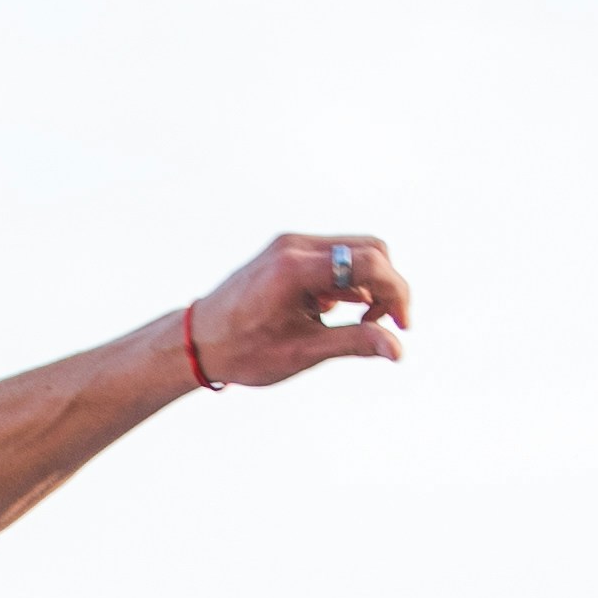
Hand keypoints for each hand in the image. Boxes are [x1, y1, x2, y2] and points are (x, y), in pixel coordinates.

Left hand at [177, 230, 411, 386]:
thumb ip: (354, 344)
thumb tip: (398, 349)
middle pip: (369, 250)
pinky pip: (333, 258)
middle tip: (382, 325)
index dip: (396, 292)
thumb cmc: (242, 351)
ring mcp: (289, 245)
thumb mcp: (302, 352)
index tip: (402, 326)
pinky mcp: (287, 252)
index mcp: (295, 268)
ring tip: (356, 323)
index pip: (368, 262)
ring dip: (367, 286)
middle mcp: (293, 245)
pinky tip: (329, 314)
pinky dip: (345, 283)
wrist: (196, 342)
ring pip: (354, 252)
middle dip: (387, 286)